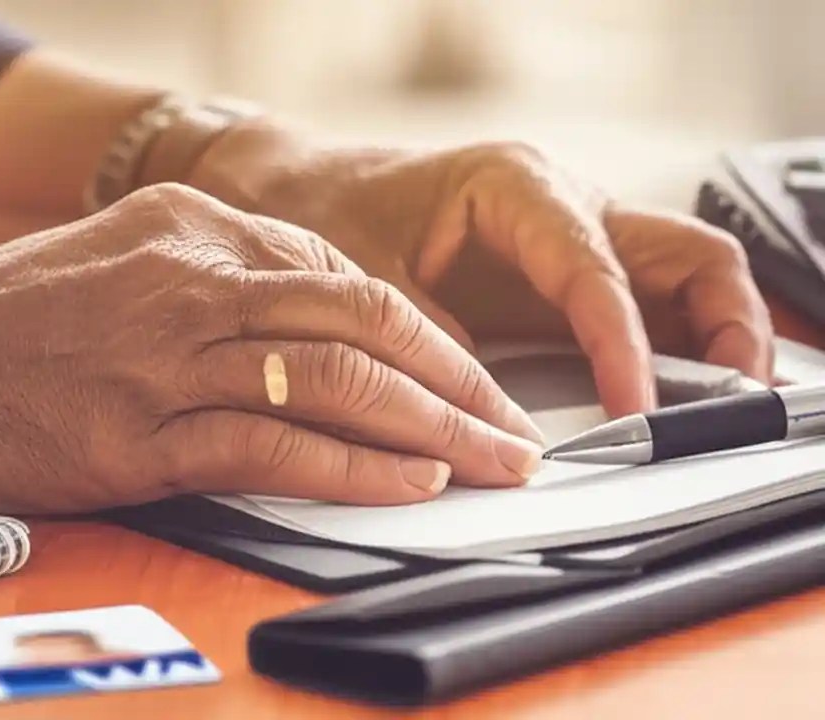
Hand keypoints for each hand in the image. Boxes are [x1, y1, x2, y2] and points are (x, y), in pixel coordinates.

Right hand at [0, 184, 544, 513]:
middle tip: (514, 421)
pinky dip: (357, 468)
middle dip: (458, 379)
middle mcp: (193, 281)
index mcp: (190, 225)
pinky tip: (412, 484)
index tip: (462, 374)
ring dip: (434, 428)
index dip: (420, 332)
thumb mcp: (110, 255)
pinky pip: (277, 448)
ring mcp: (171, 360)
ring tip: (494, 460)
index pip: (341, 276)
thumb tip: (297, 314)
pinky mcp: (143, 439)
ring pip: (339, 385)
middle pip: (365, 325)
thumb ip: (202, 272)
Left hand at [189, 124, 773, 416]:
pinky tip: (665, 404)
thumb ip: (426, 340)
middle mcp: (563, 204)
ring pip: (681, 277)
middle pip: (684, 253)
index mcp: (516, 186)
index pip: (595, 269)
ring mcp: (574, 240)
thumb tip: (486, 416)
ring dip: (711, 340)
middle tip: (730, 404)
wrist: (305, 188)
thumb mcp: (367, 277)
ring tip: (716, 412)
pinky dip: (669, 353)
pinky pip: (644, 308)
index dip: (620, 344)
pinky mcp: (566, 278)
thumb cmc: (333, 211)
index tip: (631, 408)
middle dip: (722, 325)